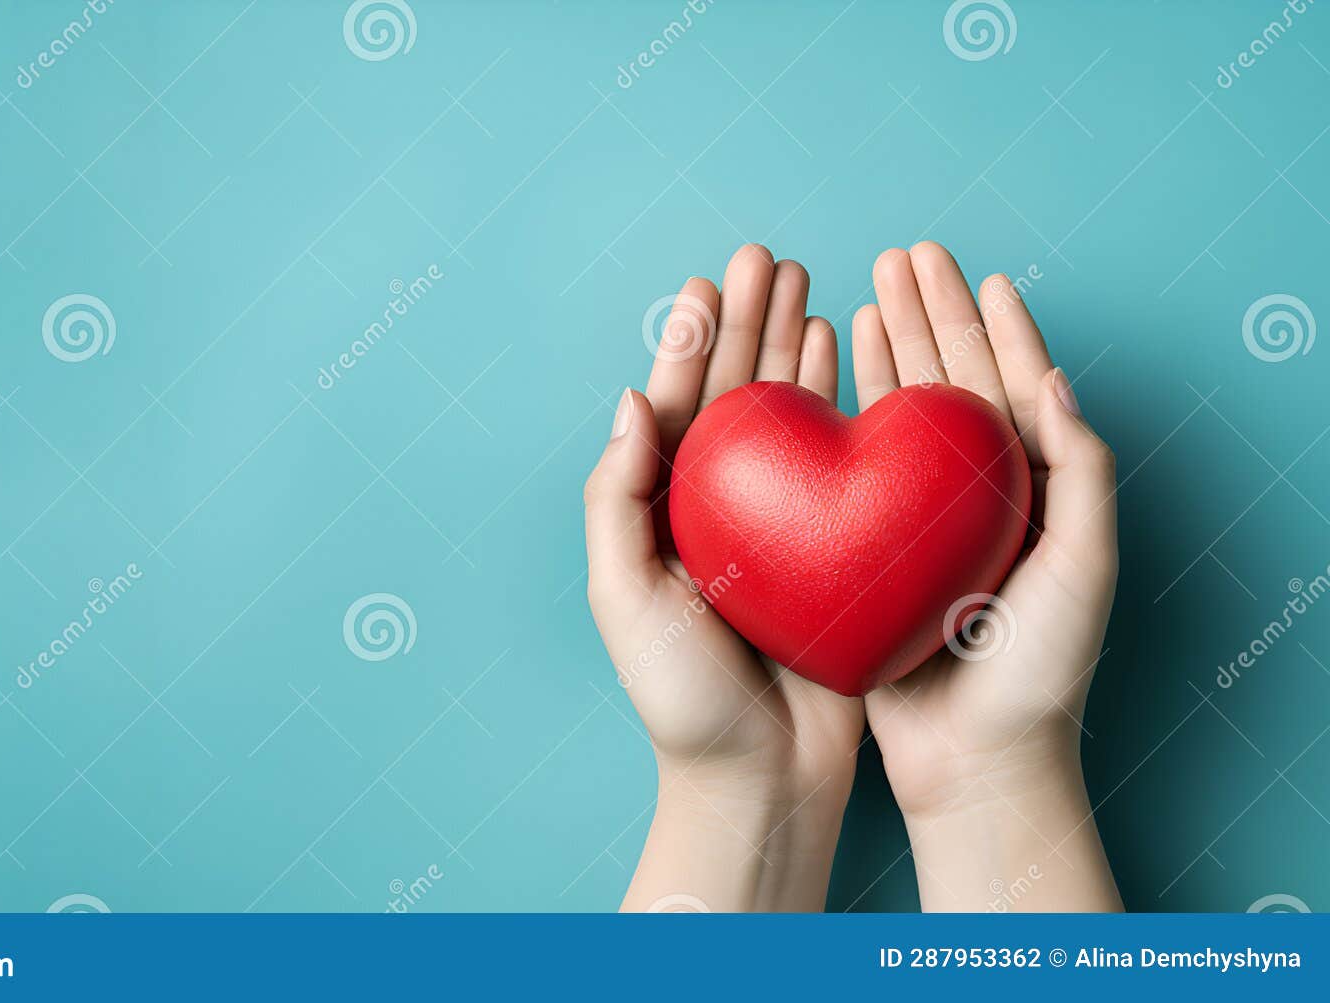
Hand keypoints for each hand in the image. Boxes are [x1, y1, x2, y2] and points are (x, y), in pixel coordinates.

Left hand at [585, 244, 863, 911]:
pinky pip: (832, 460)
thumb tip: (629, 401)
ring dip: (792, 347)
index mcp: (664, 514)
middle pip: (733, 395)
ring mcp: (778, 524)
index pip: (675, 408)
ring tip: (809, 282)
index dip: (690, 344)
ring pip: (783, 415)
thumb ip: (617, 498)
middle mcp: (719, 508)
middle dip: (747, 324)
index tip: (705, 284)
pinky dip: (835, 403)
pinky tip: (840, 354)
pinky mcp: (830, 547)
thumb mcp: (625, 596)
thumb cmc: (682, 697)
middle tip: (767, 257)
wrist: (761, 778)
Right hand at [852, 241, 1120, 910]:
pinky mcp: (869, 544)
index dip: (995, 324)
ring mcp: (917, 516)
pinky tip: (834, 366)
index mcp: (1029, 489)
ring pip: (901, 411)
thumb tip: (1054, 378)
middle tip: (904, 254)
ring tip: (865, 287)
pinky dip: (850, 406)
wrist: (974, 757)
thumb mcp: (1084, 565)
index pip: (1013, 384)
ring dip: (888, 345)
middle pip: (951, 380)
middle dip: (931, 313)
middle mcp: (972, 494)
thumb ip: (1080, 471)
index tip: (974, 271)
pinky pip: (857, 461)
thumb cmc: (1038, 669)